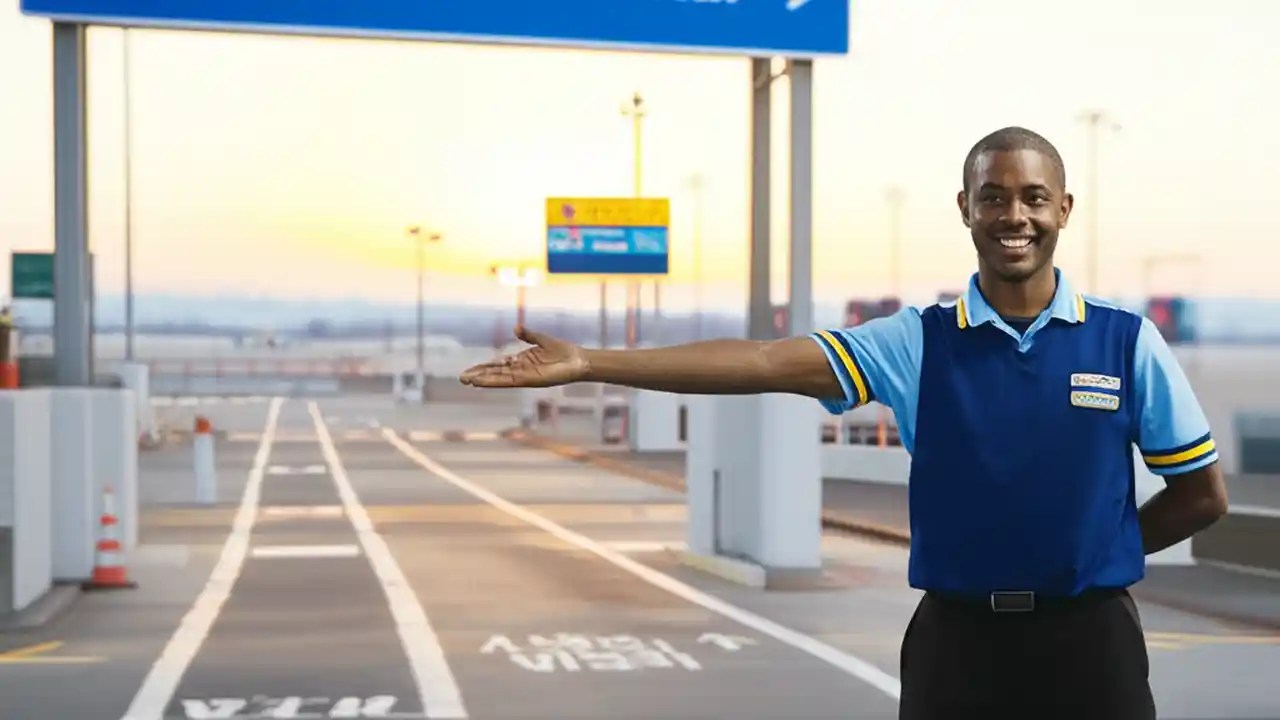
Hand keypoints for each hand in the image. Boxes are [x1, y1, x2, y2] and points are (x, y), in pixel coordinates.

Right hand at [459, 326, 588, 387]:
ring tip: (468, 381)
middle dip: (479, 375)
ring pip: (499, 378)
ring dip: (484, 380)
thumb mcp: (542, 339)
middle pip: (495, 373)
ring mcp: (524, 375)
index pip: (498, 364)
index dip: (484, 367)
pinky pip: (509, 380)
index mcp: (522, 361)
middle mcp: (520, 370)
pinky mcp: (529, 379)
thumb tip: (515, 328)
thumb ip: (528, 335)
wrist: (578, 360)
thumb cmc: (563, 351)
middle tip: (462, 378)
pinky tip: (485, 382)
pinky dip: (496, 381)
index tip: (471, 371)